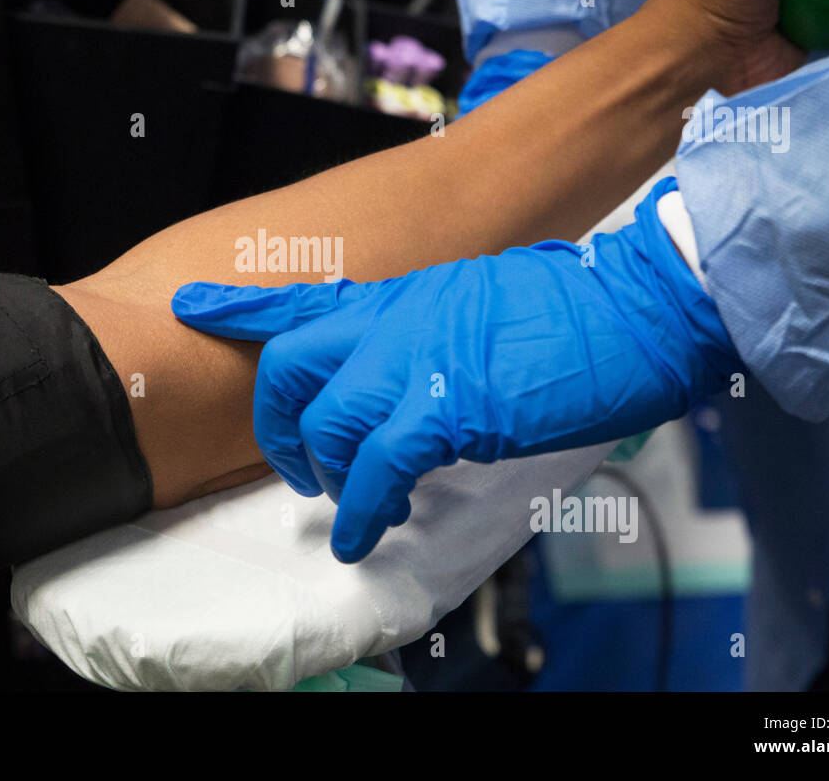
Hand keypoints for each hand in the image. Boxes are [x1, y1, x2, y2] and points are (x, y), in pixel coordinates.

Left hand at [171, 180, 740, 561]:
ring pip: (326, 422)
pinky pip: (376, 468)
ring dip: (329, 477)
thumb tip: (417, 372)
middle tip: (298, 467)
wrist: (637, 307)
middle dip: (276, 424)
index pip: (304, 295)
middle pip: (289, 364)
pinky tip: (367, 534)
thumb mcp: (482, 303)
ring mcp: (416, 359)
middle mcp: (394, 319)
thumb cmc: (575, 313)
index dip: (241, 304)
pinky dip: (362, 511)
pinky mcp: (447, 407)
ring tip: (354, 508)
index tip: (191, 307)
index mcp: (403, 294)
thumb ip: (432, 331)